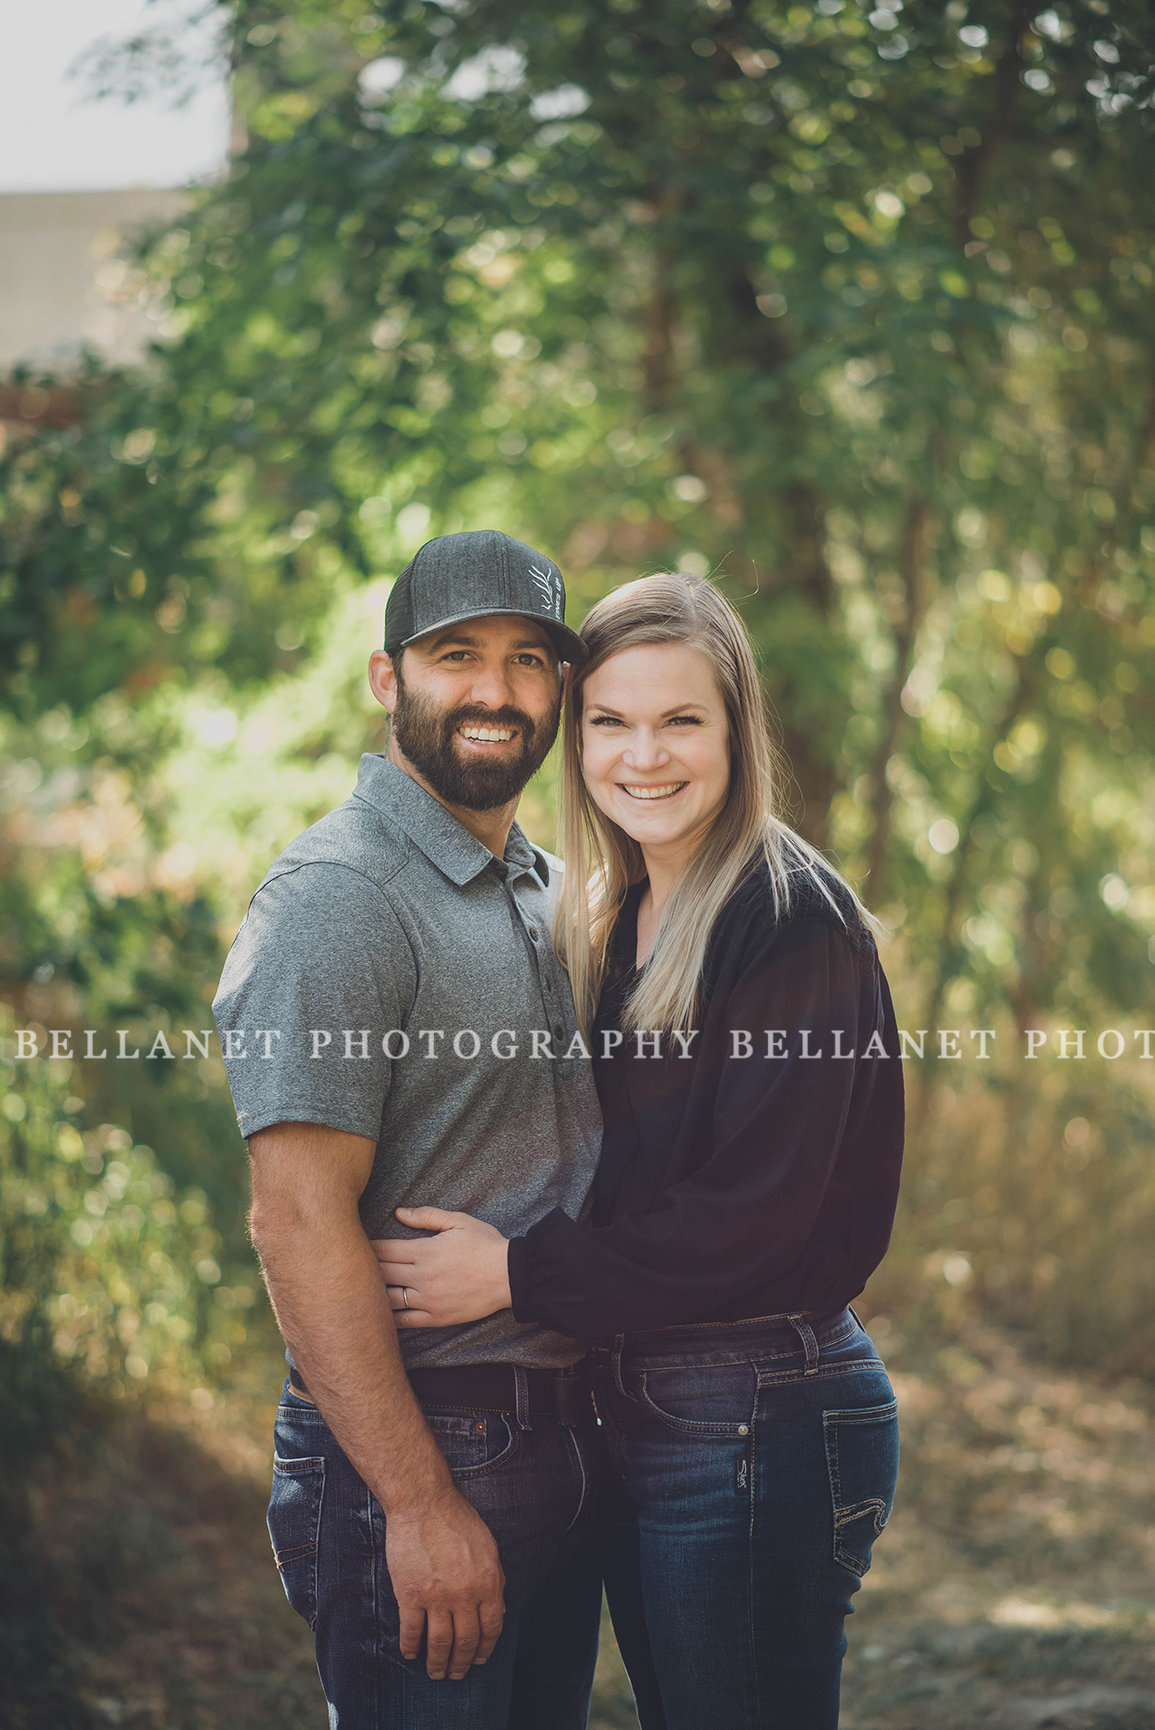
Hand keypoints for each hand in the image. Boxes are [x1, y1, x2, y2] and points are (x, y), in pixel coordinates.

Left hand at [372, 1207, 512, 1325]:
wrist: (510, 1276)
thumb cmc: (485, 1244)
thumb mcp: (459, 1221)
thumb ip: (427, 1216)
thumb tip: (399, 1212)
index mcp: (424, 1251)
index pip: (383, 1249)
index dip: (367, 1247)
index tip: (358, 1245)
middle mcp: (421, 1277)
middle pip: (380, 1274)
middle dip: (364, 1269)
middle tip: (353, 1267)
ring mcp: (427, 1300)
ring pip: (387, 1299)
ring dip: (373, 1294)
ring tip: (362, 1290)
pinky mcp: (435, 1318)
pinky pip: (403, 1321)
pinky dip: (387, 1318)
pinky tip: (378, 1313)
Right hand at [386, 1488, 505, 1678]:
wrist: (424, 1503)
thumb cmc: (457, 1520)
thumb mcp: (488, 1547)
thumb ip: (495, 1579)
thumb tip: (498, 1609)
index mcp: (487, 1583)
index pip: (491, 1629)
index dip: (485, 1649)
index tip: (478, 1660)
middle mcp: (464, 1595)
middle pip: (465, 1642)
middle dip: (461, 1664)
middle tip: (456, 1675)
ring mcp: (436, 1597)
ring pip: (439, 1644)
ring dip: (437, 1664)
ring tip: (435, 1672)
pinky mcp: (410, 1595)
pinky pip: (411, 1632)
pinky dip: (411, 1648)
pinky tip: (411, 1654)